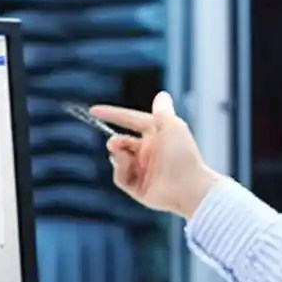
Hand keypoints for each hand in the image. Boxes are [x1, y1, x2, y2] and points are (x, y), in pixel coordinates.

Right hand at [90, 91, 222, 219]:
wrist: (188, 187)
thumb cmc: (183, 155)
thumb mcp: (173, 126)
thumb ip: (163, 111)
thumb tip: (161, 95)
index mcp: (156, 134)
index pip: (130, 120)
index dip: (112, 114)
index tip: (93, 110)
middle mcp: (148, 151)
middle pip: (121, 141)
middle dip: (115, 141)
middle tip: (115, 144)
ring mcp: (142, 169)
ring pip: (118, 158)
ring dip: (119, 156)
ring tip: (126, 158)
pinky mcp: (138, 187)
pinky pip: (119, 176)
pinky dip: (120, 170)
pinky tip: (129, 169)